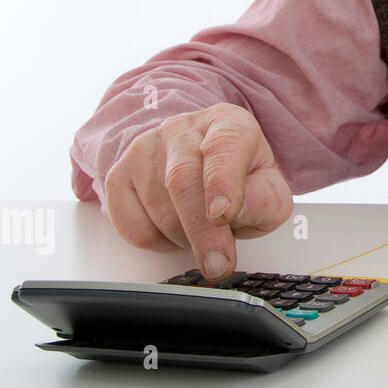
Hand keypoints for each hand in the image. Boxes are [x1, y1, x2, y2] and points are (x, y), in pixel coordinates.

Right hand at [102, 103, 292, 279]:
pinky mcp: (118, 175)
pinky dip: (155, 242)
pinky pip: (129, 223)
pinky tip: (174, 232)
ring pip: (156, 205)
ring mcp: (145, 149)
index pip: (223, 147)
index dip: (222, 183)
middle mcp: (182, 129)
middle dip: (201, 230)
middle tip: (217, 263)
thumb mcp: (269, 188)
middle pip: (182, 180)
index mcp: (227, 124)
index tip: (223, 215)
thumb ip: (264, 200)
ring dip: (182, 238)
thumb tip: (239, 212)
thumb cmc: (239, 178)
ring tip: (203, 236)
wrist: (203, 167)